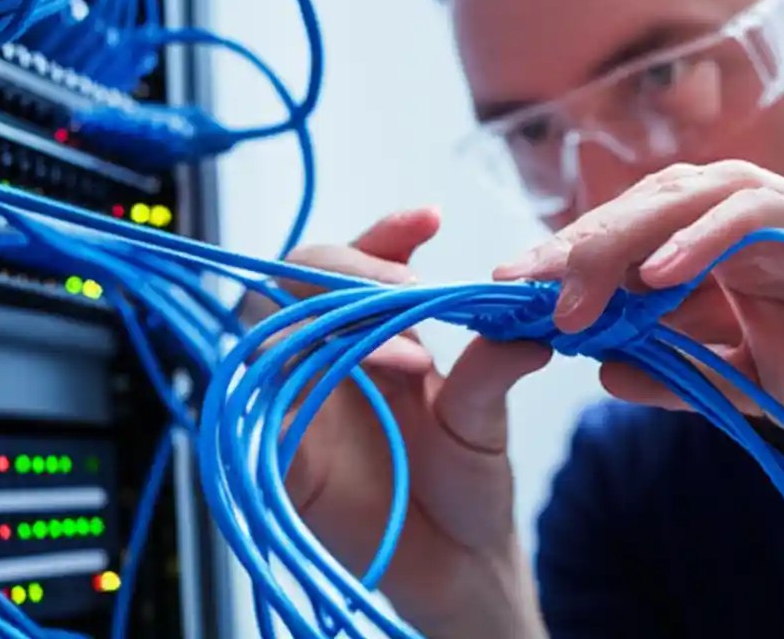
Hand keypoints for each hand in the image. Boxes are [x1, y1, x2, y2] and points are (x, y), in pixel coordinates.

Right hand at [269, 208, 550, 636]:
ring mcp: (300, 401)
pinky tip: (341, 394)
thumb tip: (527, 324)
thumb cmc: (465, 481)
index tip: (430, 219)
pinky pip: (256, 411)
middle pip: (301, 281)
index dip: (385, 234)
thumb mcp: (485, 417)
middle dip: (353, 273)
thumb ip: (493, 368)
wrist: (456, 563)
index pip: (359, 261)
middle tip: (412, 294)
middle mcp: (331, 358)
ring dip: (334, 327)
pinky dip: (289, 392)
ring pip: (274, 333)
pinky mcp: (278, 454)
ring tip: (414, 358)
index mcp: (379, 334)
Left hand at [496, 160, 783, 454]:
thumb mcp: (742, 388)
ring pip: (694, 193)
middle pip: (647, 206)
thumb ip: (677, 374)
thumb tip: (600, 370)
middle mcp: (747, 223)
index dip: (569, 260)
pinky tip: (660, 273)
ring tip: (577, 285)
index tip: (510, 294)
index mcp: (720, 253)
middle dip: (579, 244)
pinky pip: (763, 211)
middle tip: (523, 284)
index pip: (631, 238)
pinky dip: (708, 236)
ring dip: (628, 236)